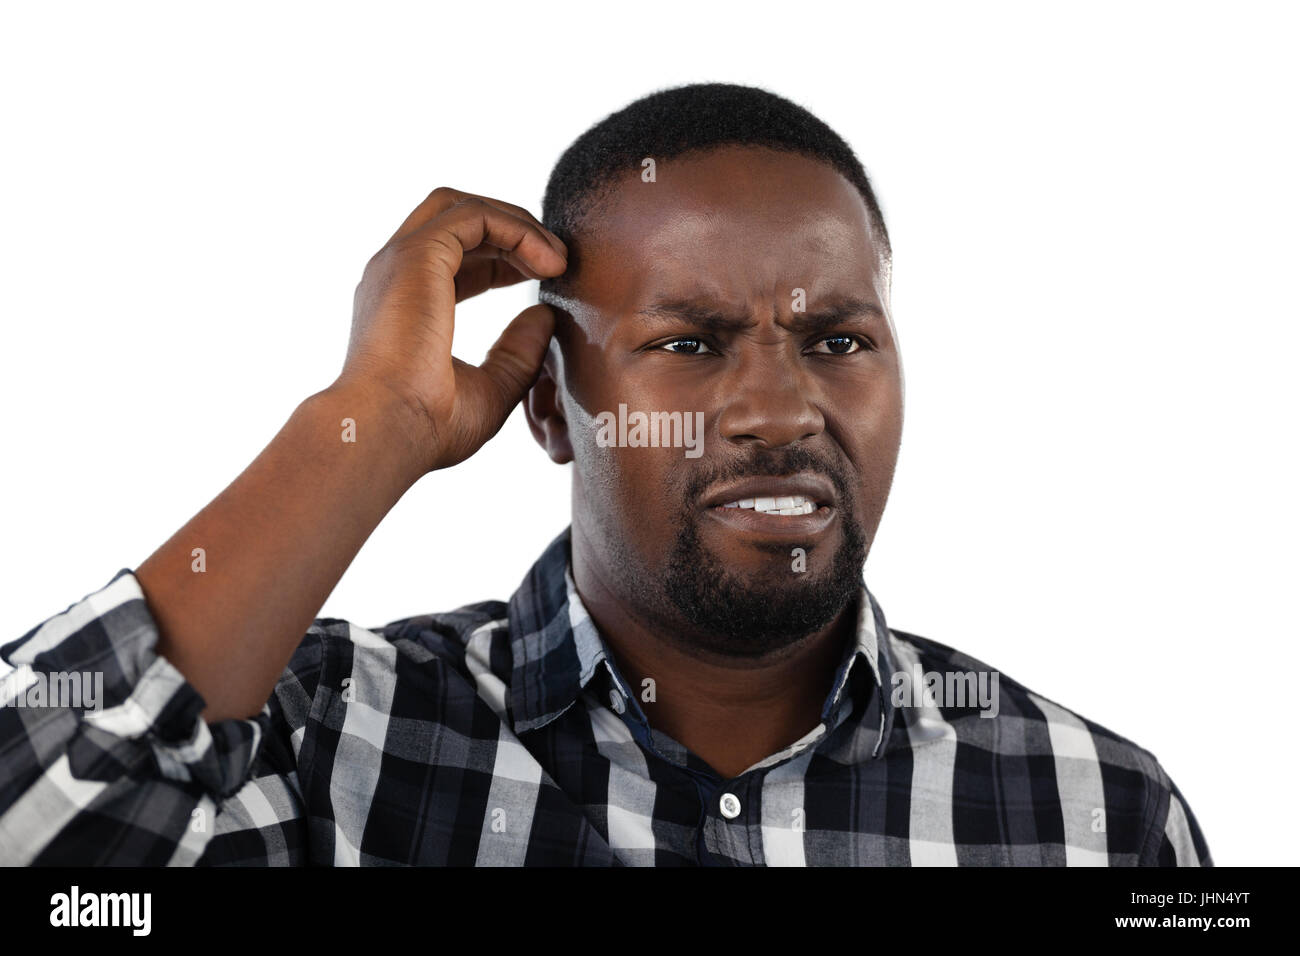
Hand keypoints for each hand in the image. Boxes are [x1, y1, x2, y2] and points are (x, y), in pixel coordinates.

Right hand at [335, 186, 567, 471]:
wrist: (388, 432)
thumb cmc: (427, 427)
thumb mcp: (490, 389)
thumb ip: (517, 352)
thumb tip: (545, 315)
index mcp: (402, 302)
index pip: (453, 256)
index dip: (503, 258)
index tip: (544, 278)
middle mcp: (395, 274)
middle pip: (455, 218)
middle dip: (510, 230)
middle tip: (557, 263)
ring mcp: (401, 260)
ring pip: (464, 208)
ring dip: (518, 225)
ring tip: (558, 261)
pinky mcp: (418, 255)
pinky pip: (475, 216)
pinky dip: (516, 229)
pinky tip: (547, 262)